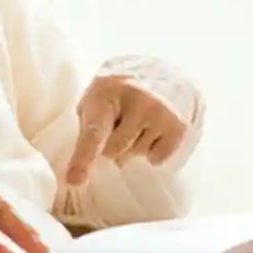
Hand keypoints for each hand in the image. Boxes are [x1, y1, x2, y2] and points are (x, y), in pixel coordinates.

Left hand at [65, 55, 201, 185]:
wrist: (159, 73)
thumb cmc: (116, 93)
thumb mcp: (94, 100)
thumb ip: (88, 131)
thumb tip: (81, 177)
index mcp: (105, 92)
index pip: (93, 133)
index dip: (83, 158)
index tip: (74, 180)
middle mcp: (136, 100)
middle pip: (113, 151)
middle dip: (110, 144)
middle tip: (119, 121)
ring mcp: (160, 112)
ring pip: (135, 155)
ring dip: (133, 145)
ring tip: (138, 121)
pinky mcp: (178, 125)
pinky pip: (156, 158)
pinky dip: (152, 150)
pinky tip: (153, 129)